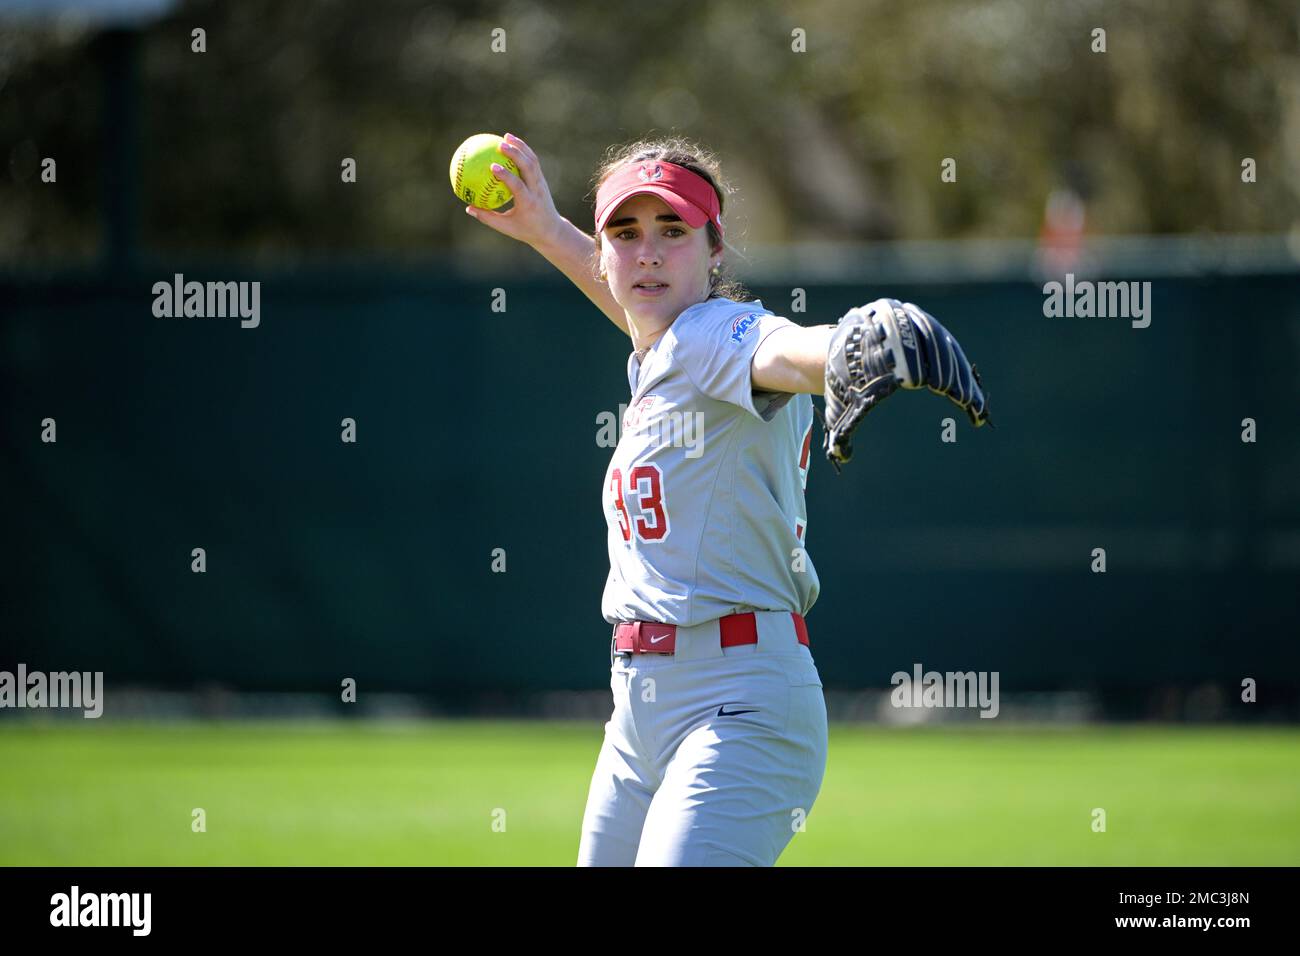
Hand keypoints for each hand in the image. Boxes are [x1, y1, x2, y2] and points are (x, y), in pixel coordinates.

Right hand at [463, 133, 564, 249]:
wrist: (551, 230)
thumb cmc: (525, 230)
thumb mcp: (506, 227)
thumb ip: (488, 217)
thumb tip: (468, 208)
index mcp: (528, 203)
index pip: (518, 186)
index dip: (506, 175)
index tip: (492, 166)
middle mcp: (536, 190)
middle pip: (529, 168)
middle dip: (516, 153)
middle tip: (500, 143)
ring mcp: (541, 183)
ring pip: (533, 161)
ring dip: (521, 146)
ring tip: (506, 136)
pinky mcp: (542, 179)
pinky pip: (533, 161)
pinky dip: (524, 150)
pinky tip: (512, 142)